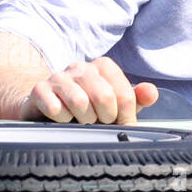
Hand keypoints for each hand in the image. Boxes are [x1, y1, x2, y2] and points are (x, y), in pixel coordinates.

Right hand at [19, 57, 158, 123]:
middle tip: (98, 123)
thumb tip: (151, 93)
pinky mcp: (39, 90)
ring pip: (80, 103)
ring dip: (82, 121)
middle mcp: (80, 66)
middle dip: (103, 119)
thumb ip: (136, 99)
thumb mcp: (115, 106)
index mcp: (103, 66)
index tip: (119, 125)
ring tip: (79, 121)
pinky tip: (60, 119)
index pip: (125, 95)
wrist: (48, 109)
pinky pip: (56, 109)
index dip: (125, 117)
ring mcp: (58, 76)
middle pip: (104, 97)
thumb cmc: (88, 109)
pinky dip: (61, 121)